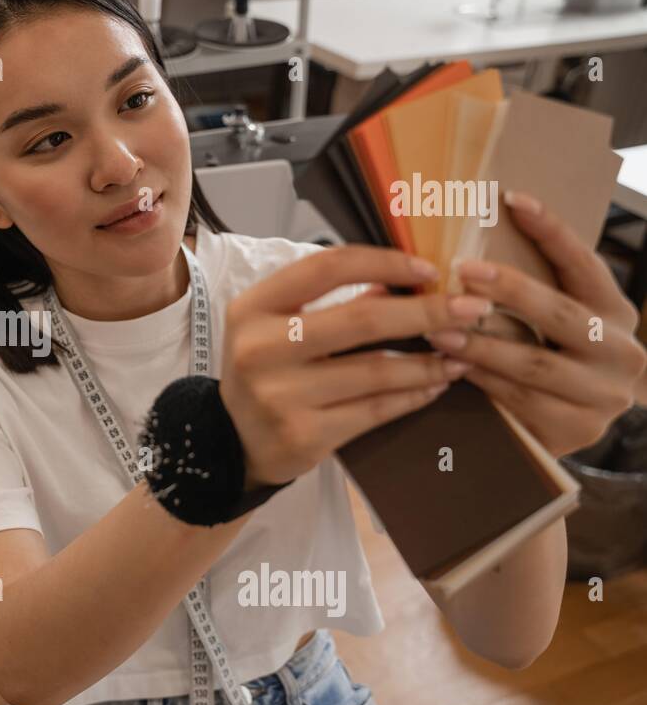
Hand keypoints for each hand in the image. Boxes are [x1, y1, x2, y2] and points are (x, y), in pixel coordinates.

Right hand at [220, 245, 490, 484]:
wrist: (233, 441)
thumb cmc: (266, 370)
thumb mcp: (279, 327)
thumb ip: (334, 303)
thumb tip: (405, 281)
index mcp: (253, 308)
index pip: (326, 268)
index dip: (384, 263)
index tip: (430, 270)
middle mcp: (261, 349)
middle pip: (361, 320)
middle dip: (428, 313)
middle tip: (473, 309)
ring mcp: (280, 395)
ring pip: (376, 372)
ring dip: (429, 361)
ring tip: (462, 353)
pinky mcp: (303, 434)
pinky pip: (375, 410)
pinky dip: (413, 395)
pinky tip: (436, 385)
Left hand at [426, 191, 646, 458]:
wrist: (579, 422)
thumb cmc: (554, 358)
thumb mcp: (556, 323)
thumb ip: (530, 293)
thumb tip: (470, 251)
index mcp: (617, 313)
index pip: (584, 263)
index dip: (551, 230)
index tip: (514, 199)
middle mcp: (622, 353)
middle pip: (559, 314)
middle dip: (509, 290)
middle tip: (463, 271)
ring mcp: (603, 395)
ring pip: (533, 363)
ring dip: (480, 344)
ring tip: (438, 329)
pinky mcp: (577, 430)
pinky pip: (520, 400)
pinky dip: (483, 382)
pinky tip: (455, 368)